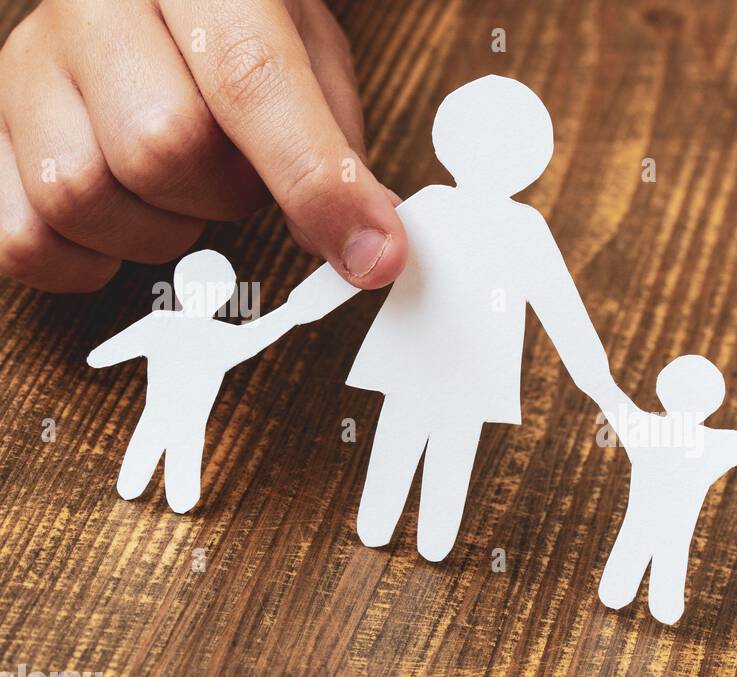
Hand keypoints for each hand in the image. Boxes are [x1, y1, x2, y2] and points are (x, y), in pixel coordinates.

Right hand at [0, 0, 406, 292]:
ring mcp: (28, 62)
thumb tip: (366, 245)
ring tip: (181, 188)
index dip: (316, 182)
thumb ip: (338, 150)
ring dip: (159, 229)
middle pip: (160, 147)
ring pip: (82, 195)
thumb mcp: (311, 59)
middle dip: (224, 194)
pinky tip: (125, 224)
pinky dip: (84, 260)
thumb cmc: (241, 25)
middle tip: (240, 174)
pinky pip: (22, 237)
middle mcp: (94, 2)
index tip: (373, 254)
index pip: (251, 82)